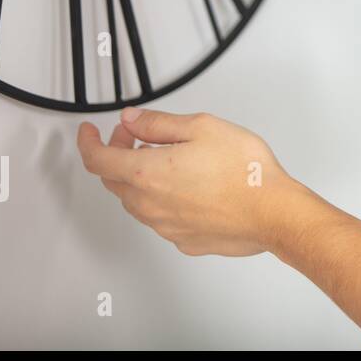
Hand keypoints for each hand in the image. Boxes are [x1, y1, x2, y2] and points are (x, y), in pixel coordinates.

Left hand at [77, 107, 301, 256]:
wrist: (272, 212)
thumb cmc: (244, 172)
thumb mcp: (202, 127)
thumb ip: (159, 124)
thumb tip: (133, 120)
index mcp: (146, 173)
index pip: (97, 159)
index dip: (88, 142)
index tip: (89, 132)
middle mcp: (149, 204)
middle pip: (114, 180)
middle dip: (117, 154)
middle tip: (135, 137)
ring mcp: (165, 226)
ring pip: (136, 201)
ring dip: (139, 178)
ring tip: (166, 160)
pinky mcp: (183, 240)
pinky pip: (161, 218)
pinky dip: (163, 199)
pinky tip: (187, 186)